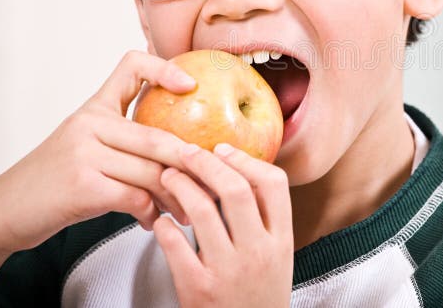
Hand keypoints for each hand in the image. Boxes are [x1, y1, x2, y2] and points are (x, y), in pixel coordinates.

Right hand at [0, 50, 195, 254]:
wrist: (5, 210)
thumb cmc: (56, 180)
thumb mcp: (86, 145)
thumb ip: (125, 140)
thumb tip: (184, 153)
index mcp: (94, 108)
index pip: (131, 65)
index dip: (164, 69)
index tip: (191, 86)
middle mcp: (89, 123)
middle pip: (158, 136)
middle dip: (191, 164)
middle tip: (210, 182)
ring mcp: (84, 152)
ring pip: (152, 171)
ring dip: (175, 197)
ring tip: (184, 211)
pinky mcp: (82, 185)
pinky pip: (136, 197)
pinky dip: (150, 213)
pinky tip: (151, 221)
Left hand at [153, 143, 292, 307]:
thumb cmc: (258, 297)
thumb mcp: (277, 257)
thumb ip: (264, 220)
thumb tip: (238, 171)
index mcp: (281, 241)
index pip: (274, 184)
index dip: (246, 160)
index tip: (223, 149)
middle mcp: (259, 253)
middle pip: (236, 190)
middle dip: (207, 163)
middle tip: (186, 152)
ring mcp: (229, 271)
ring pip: (203, 212)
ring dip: (180, 186)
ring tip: (167, 176)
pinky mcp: (199, 290)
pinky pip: (176, 247)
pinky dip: (164, 227)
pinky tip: (160, 220)